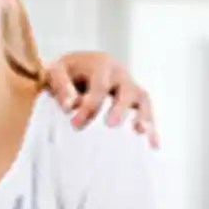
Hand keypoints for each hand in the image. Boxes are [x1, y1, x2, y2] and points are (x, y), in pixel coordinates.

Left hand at [43, 52, 157, 147]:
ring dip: (144, 116)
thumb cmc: (64, 71)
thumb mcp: (55, 72)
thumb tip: (70, 107)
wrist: (75, 65)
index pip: (99, 86)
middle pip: (127, 89)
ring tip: (141, 133)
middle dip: (120, 108)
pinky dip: (150, 126)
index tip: (75, 125)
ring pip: (143, 99)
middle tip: (111, 124)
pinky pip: (145, 111)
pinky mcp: (133, 98)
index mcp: (101, 64)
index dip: (89, 106)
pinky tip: (153, 144)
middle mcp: (119, 73)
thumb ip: (61, 87)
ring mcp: (129, 85)